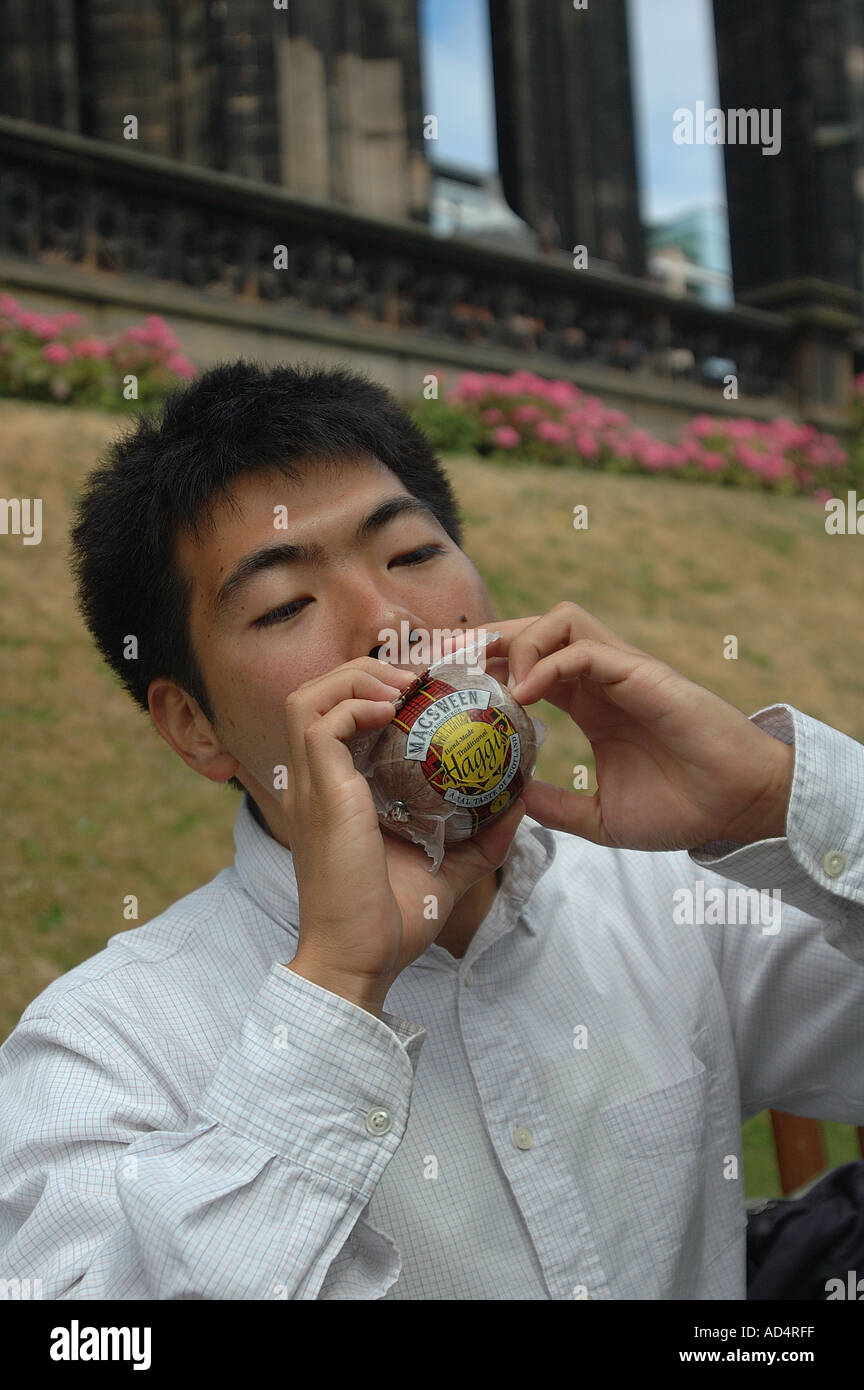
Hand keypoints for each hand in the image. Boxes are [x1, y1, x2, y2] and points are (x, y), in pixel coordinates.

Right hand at [280, 656, 526, 1006]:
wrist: (360, 961)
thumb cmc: (393, 922)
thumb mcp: (448, 866)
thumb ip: (481, 836)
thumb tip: (519, 804)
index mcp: (333, 793)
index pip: (336, 716)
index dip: (373, 691)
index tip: (424, 691)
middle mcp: (314, 783)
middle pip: (316, 694)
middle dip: (364, 672)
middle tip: (417, 681)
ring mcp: (311, 787)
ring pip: (308, 698)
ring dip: (355, 680)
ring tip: (403, 687)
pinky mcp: (318, 794)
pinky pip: (322, 725)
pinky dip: (356, 706)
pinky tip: (394, 710)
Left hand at [474, 603, 793, 852]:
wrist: (736, 808)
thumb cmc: (681, 808)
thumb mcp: (601, 818)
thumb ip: (557, 806)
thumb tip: (512, 802)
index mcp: (589, 702)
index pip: (525, 664)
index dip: (483, 665)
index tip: (442, 684)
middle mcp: (600, 677)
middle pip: (532, 630)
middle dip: (484, 638)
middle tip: (441, 663)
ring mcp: (622, 670)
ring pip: (558, 619)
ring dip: (517, 641)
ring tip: (492, 683)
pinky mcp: (642, 674)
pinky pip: (585, 647)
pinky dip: (549, 661)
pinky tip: (525, 695)